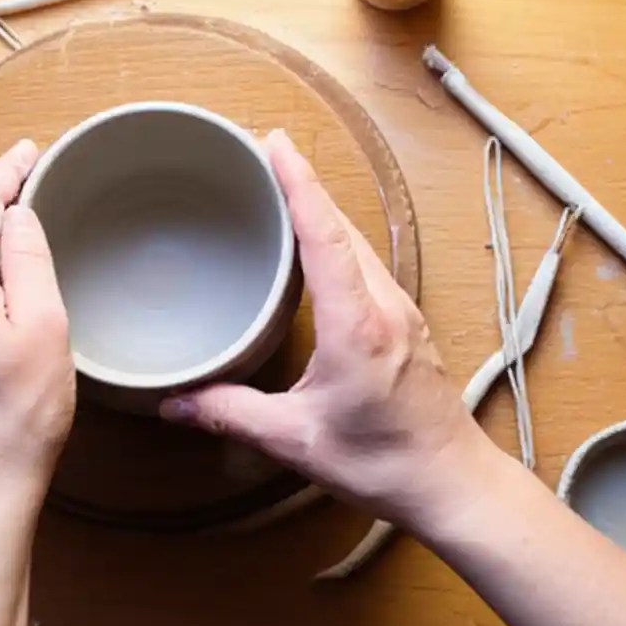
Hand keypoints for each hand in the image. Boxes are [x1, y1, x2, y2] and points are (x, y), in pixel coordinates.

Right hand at [159, 130, 488, 526]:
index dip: (298, 184)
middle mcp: (385, 306)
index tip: (274, 143)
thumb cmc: (384, 463)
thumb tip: (175, 402)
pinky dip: (337, 240)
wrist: (451, 482)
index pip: (325, 234)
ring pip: (358, 243)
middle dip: (302, 183)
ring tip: (281, 188)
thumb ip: (231, 415)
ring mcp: (401, 311)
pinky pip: (367, 264)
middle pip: (342, 226)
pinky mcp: (406, 324)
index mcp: (357, 324)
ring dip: (321, 210)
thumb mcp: (296, 440)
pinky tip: (316, 247)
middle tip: (262, 154)